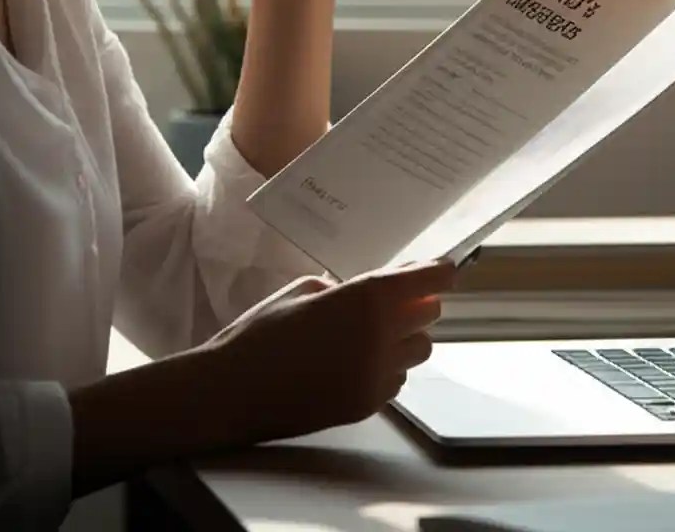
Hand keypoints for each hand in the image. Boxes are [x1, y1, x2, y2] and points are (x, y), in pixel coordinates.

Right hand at [206, 261, 452, 442]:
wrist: (230, 391)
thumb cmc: (261, 332)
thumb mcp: (305, 290)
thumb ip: (350, 289)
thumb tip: (381, 291)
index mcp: (366, 301)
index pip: (427, 282)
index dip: (439, 273)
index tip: (444, 270)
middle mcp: (381, 338)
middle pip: (429, 315)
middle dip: (417, 304)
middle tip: (396, 299)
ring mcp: (377, 376)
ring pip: (419, 350)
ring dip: (405, 337)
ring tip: (373, 334)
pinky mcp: (368, 404)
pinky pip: (397, 379)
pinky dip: (388, 367)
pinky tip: (357, 362)